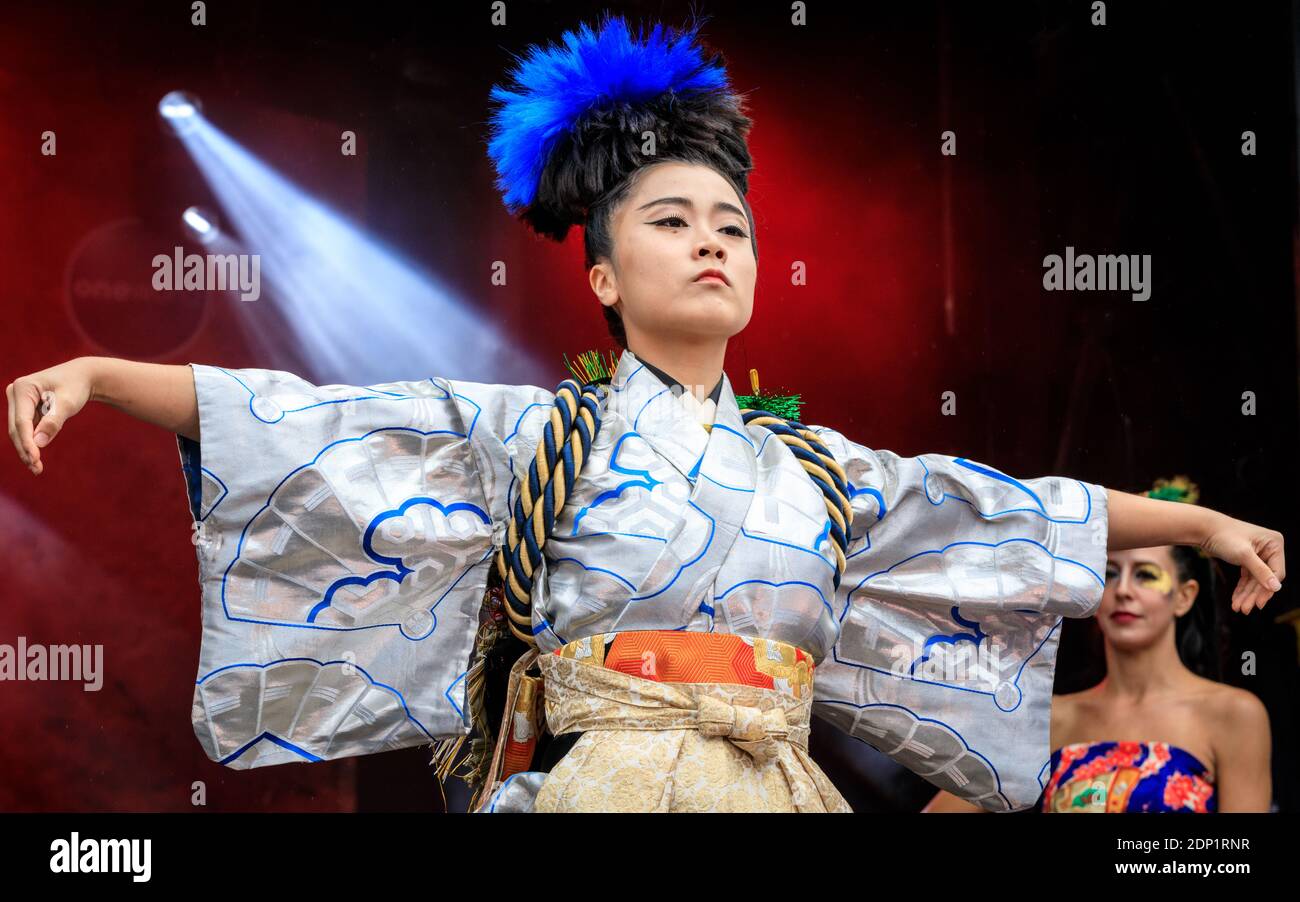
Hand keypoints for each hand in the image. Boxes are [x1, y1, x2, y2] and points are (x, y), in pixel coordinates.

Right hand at [6, 358, 95, 475]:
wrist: (83, 377)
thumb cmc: (76, 386)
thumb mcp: (68, 403)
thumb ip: (54, 421)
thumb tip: (39, 442)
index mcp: (23, 388)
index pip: (22, 421)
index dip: (27, 442)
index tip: (35, 459)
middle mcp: (15, 393)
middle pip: (17, 428)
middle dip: (26, 449)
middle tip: (36, 469)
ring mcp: (18, 401)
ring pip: (19, 431)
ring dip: (27, 450)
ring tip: (37, 469)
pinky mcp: (24, 409)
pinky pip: (26, 430)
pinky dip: (31, 443)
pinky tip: (36, 459)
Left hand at [1199, 512, 1285, 613]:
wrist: (1203, 529)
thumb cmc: (1224, 536)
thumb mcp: (1243, 555)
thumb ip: (1260, 571)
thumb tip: (1276, 588)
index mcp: (1275, 543)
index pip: (1276, 572)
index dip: (1267, 590)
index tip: (1258, 605)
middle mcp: (1269, 548)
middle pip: (1265, 578)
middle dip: (1253, 595)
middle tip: (1243, 610)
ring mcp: (1259, 554)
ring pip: (1255, 580)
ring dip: (1247, 595)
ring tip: (1238, 608)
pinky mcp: (1247, 559)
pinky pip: (1247, 577)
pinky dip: (1242, 589)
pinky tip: (1236, 600)